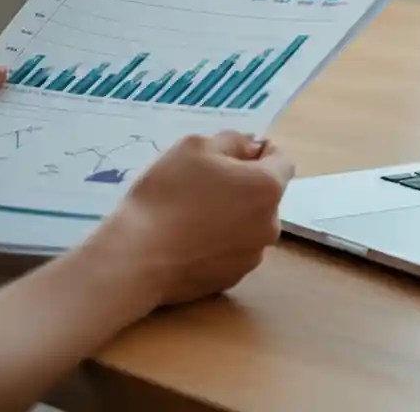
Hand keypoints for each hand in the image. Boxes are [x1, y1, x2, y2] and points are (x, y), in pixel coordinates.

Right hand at [88, 131, 294, 307]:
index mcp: (268, 188)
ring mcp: (253, 256)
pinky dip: (220, 241)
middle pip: (265, 194)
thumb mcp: (195, 147)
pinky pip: (233, 249)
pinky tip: (188, 239)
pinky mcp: (233, 278)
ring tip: (192, 214)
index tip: (232, 153)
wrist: (136, 258)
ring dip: (233, 214)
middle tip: (203, 183)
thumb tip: (252, 146)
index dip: (260, 151)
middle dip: (243, 184)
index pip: (282, 161)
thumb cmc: (167, 195)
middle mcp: (271, 224)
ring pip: (250, 223)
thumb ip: (232, 141)